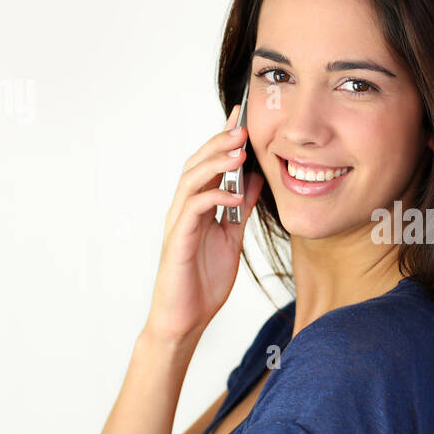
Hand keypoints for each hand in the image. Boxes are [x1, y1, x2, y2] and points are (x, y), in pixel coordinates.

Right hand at [143, 105, 264, 345]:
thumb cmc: (203, 280)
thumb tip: (255, 178)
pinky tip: (232, 194)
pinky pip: (194, 210)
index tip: (241, 116)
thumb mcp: (231, 237)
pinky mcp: (178, 240)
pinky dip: (213, 197)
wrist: (185, 318)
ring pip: (191, 180)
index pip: (208, 164)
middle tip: (242, 125)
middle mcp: (183, 209)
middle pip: (196, 163)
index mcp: (197, 206)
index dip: (222, 139)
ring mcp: (178, 223)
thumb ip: (239, 208)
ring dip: (214, 162)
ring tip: (237, 149)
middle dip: (219, 142)